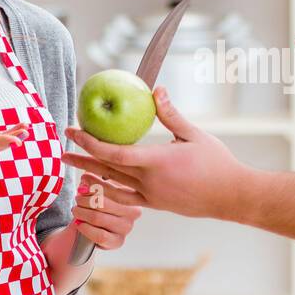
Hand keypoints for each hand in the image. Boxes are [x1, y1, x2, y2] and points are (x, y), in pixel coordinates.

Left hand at [63, 86, 246, 219]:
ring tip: (72, 165)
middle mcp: (149, 182)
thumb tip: (156, 89)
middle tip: (63, 144)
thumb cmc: (217, 163)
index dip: (90, 142)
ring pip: (111, 186)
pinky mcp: (155, 204)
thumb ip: (172, 114)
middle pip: (106, 169)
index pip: (114, 153)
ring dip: (89, 174)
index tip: (73, 131)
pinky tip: (96, 184)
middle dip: (82, 155)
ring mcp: (150, 197)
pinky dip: (107, 191)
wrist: (231, 197)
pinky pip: (124, 199)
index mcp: (157, 162)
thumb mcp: (195, 134)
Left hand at [71, 176, 141, 249]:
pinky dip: (86, 228)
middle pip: (102, 203)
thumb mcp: (99, 187)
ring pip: (98, 218)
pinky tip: (79, 223)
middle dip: (85, 200)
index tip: (83, 181)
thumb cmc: (100, 202)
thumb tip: (85, 178)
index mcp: (132, 194)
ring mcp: (127, 228)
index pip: (111, 187)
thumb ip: (94, 180)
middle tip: (77, 198)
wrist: (97, 225)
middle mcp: (134, 212)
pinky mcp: (118, 241)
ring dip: (82, 212)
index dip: (93, 183)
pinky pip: (100, 235)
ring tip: (76, 210)